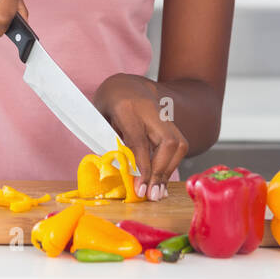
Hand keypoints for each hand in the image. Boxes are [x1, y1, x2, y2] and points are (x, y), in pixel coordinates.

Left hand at [93, 73, 187, 202]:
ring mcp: (163, 115)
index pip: (139, 141)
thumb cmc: (108, 102)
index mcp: (126, 107)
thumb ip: (109, 141)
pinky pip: (178, 145)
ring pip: (178, 144)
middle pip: (167, 142)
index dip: (143, 168)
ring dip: (169, 170)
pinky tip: (162, 180)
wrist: (126, 83)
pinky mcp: (171, 123)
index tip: (141, 189)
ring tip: (158, 191)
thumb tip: (120, 172)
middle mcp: (150, 110)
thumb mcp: (100, 119)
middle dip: (162, 172)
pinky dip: (171, 165)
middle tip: (152, 195)